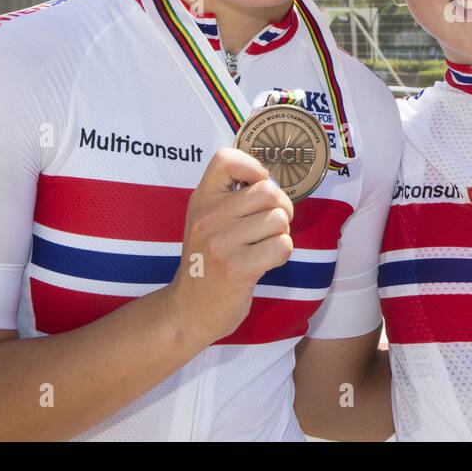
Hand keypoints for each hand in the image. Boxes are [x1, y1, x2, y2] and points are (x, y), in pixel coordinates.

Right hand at [167, 147, 293, 344]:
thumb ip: (230, 197)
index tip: (257, 186)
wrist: (188, 311)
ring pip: (279, 218)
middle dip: (281, 208)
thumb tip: (270, 179)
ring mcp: (221, 243)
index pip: (226, 159)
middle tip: (271, 225)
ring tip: (264, 246)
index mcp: (201, 200)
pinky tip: (264, 262)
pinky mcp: (237, 268)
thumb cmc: (207, 263)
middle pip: (268, 191)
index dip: (253, 167)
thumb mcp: (207, 222)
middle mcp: (207, 218)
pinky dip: (282, 254)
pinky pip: (282, 245)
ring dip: (281, 234)